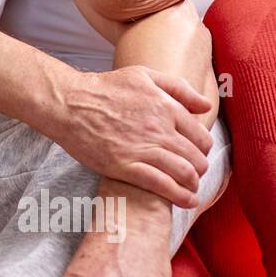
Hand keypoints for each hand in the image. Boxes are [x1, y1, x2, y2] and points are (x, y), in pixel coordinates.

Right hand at [47, 66, 212, 208]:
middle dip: (200, 168)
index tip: (197, 154)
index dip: (203, 148)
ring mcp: (143, 149)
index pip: (200, 136)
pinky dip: (180, 196)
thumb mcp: (143, 75)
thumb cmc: (104, 88)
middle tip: (194, 173)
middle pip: (196, 157)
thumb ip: (178, 88)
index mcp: (166, 107)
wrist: (69, 104)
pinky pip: (162, 186)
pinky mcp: (125, 167)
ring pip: (184, 173)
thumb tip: (206, 106)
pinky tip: (185, 201)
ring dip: (192, 184)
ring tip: (190, 188)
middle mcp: (159, 129)